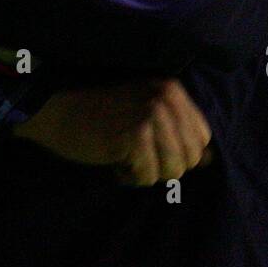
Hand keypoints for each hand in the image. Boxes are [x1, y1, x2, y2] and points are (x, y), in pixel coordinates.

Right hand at [12, 77, 212, 185]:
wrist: (57, 111)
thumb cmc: (100, 116)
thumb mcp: (145, 115)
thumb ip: (178, 133)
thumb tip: (210, 161)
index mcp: (172, 90)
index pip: (202, 137)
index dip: (180, 152)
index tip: (151, 147)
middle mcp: (166, 98)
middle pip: (191, 157)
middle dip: (164, 165)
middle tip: (135, 153)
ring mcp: (152, 116)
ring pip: (173, 170)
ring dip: (148, 172)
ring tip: (125, 156)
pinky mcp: (135, 136)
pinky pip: (148, 177)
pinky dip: (130, 176)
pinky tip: (114, 161)